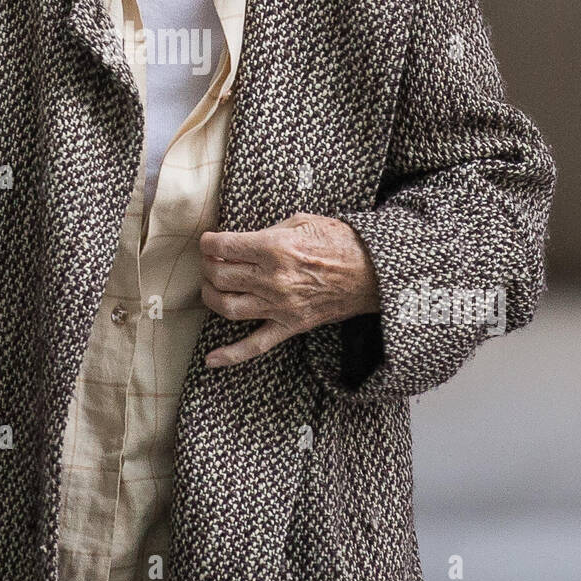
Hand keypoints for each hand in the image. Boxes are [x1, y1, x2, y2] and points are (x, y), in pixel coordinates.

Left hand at [199, 211, 379, 366]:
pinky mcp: (290, 326)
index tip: (208, 241)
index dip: (209, 243)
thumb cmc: (339, 241)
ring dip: (211, 297)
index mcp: (274, 248)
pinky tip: (211, 359)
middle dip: (208, 266)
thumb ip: (267, 231)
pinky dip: (231, 354)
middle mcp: (273, 279)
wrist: (373, 271)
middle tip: (210, 261)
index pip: (224, 247)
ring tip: (212, 288)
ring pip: (228, 307)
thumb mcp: (301, 221)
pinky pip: (255, 345)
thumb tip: (241, 241)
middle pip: (220, 276)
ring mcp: (280, 306)